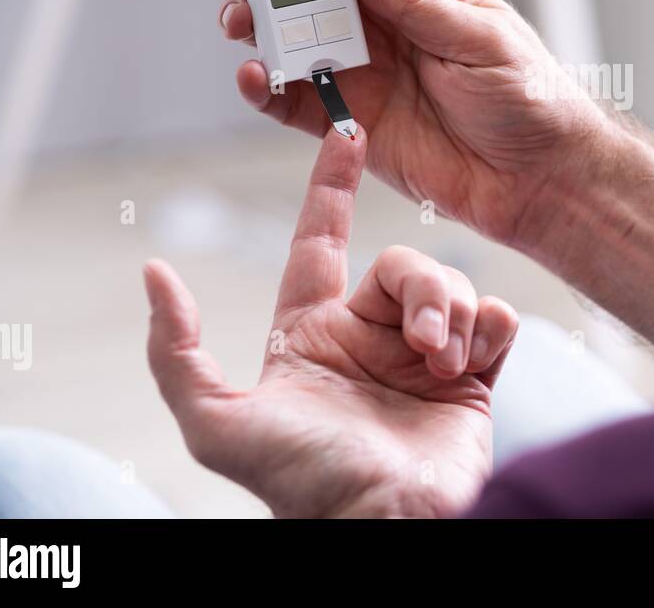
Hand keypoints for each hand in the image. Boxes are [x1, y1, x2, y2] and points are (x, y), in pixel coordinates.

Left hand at [143, 130, 517, 517]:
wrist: (389, 525)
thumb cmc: (304, 483)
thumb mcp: (218, 424)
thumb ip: (176, 352)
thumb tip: (155, 272)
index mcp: (313, 333)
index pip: (321, 239)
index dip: (331, 184)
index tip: (346, 129)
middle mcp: (371, 336)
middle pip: (405, 263)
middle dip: (424, 288)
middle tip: (428, 342)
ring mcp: (424, 356)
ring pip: (454, 285)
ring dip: (456, 316)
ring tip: (445, 366)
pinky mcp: (475, 378)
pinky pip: (498, 320)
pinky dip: (493, 330)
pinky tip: (475, 359)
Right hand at [199, 0, 613, 246]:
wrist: (541, 179)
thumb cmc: (529, 98)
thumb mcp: (480, 35)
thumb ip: (411, 0)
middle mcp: (384, 28)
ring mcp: (364, 76)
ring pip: (290, 41)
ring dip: (257, 26)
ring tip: (240, 20)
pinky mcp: (351, 126)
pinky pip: (296, 104)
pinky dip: (266, 90)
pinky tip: (252, 76)